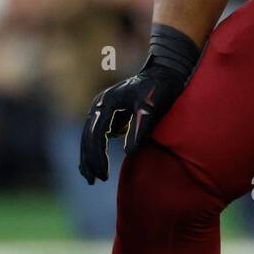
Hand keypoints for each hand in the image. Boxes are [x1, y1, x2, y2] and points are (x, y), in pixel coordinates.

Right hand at [78, 24, 199, 182]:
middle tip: (96, 180)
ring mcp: (103, 108)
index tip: (103, 174)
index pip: (96, 133)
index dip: (97, 155)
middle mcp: (100, 104)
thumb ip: (140, 127)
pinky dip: (94, 150)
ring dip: (89, 157)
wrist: (166, 72)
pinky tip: (96, 165)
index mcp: (106, 101)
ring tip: (91, 178)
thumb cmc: (160, 88)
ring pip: (89, 136)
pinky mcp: (109, 113)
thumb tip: (128, 153)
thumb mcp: (151, 107)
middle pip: (88, 135)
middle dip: (90, 159)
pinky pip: (96, 134)